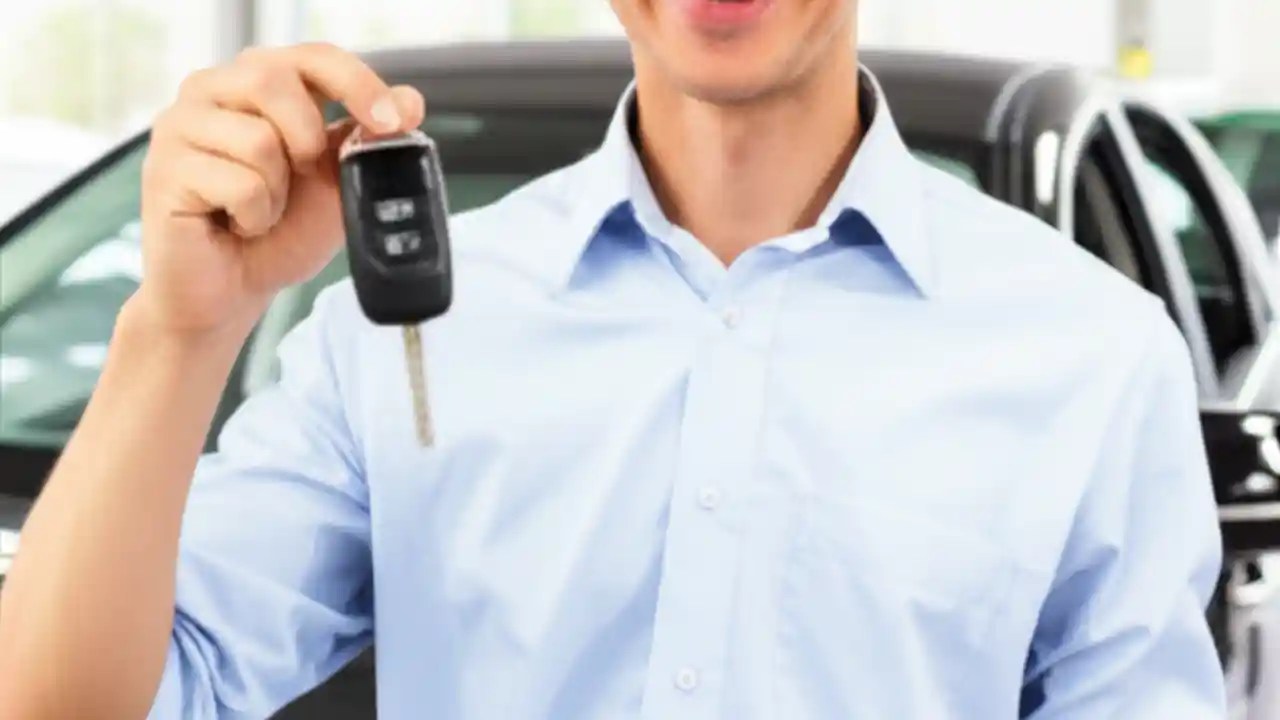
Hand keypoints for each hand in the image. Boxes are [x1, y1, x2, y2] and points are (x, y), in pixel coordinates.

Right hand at [136, 42, 425, 333]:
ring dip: (278, 190)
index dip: (357, 83)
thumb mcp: (337, 184)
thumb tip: (410, 102)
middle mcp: (212, 92)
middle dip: (306, 138)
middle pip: (271, 79)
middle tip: (302, 176)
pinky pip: (237, 183)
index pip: (312, 56)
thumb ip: (366, 142)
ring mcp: (181, 127)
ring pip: (257, 138)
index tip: (392, 122)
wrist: (231, 292)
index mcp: (258, 84)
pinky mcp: (165, 170)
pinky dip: (255, 216)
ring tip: (262, 208)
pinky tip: (238, 224)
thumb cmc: (279, 233)